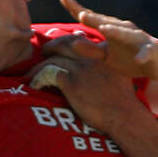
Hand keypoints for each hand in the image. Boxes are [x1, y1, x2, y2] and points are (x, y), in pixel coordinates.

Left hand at [28, 50, 146, 138]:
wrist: (123, 116)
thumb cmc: (123, 100)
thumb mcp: (120, 75)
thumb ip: (108, 65)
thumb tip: (102, 64)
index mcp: (102, 54)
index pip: (80, 40)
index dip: (68, 41)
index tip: (63, 45)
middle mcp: (90, 58)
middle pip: (64, 44)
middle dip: (52, 46)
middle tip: (44, 51)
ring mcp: (80, 70)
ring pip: (54, 59)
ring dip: (41, 63)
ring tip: (34, 70)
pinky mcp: (71, 84)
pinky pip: (49, 74)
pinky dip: (39, 77)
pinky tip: (35, 83)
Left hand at [59, 0, 157, 83]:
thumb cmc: (131, 57)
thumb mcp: (108, 56)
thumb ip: (92, 49)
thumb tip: (73, 42)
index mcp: (111, 29)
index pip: (92, 18)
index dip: (77, 9)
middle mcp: (124, 29)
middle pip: (107, 22)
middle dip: (94, 18)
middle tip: (80, 13)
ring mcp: (138, 39)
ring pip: (126, 34)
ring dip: (116, 31)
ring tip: (104, 29)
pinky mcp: (151, 50)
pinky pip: (146, 53)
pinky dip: (142, 55)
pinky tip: (138, 59)